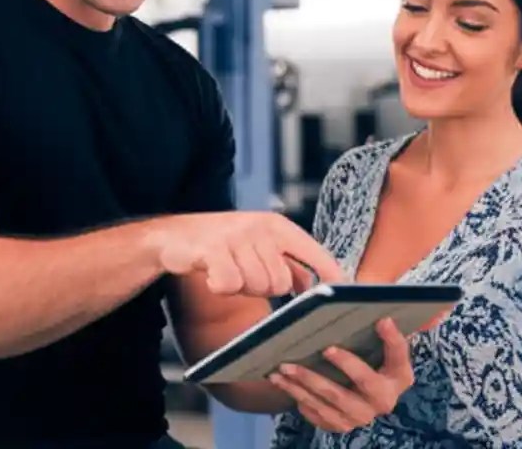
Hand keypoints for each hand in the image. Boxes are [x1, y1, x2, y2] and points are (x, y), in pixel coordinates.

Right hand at [148, 211, 344, 296]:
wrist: (173, 236)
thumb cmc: (224, 246)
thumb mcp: (261, 247)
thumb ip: (291, 265)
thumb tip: (322, 286)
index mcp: (278, 227)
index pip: (315, 253)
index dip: (332, 276)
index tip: (348, 294)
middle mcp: (260, 227)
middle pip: (281, 283)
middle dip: (263, 287)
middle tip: (243, 273)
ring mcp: (235, 237)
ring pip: (256, 286)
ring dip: (240, 287)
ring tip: (227, 270)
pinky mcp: (211, 249)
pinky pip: (229, 286)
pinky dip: (219, 287)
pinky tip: (211, 275)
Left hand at [267, 318, 414, 432]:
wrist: (355, 388)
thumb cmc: (369, 352)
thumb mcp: (386, 340)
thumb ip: (408, 324)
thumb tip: (439, 310)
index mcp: (400, 377)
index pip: (400, 356)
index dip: (393, 340)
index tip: (382, 319)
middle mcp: (384, 401)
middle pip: (363, 383)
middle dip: (344, 366)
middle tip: (325, 348)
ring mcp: (360, 417)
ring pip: (332, 400)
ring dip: (306, 382)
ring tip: (285, 365)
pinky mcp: (339, 425)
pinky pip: (316, 413)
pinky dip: (296, 396)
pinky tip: (281, 381)